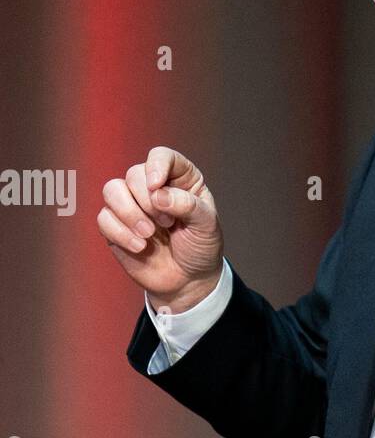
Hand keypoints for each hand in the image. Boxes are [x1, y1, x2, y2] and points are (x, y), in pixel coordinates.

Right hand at [98, 147, 223, 310]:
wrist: (188, 281)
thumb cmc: (200, 248)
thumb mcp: (206, 226)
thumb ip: (187, 205)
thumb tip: (158, 194)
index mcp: (179, 179)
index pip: (161, 156)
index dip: (156, 166)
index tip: (156, 186)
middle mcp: (152, 187)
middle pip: (133, 174)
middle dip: (147, 201)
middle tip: (167, 224)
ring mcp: (132, 205)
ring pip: (112, 190)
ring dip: (129, 213)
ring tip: (149, 234)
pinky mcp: (116, 226)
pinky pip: (104, 218)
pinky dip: (120, 232)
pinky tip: (140, 247)